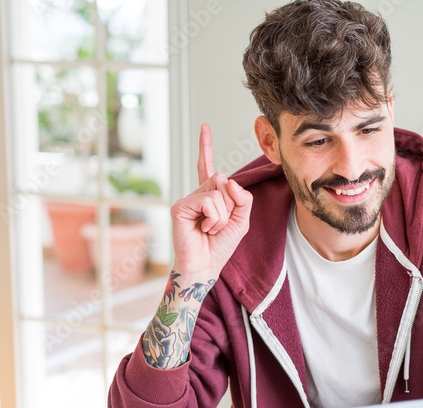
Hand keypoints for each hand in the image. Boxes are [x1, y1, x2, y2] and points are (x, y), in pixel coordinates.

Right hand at [170, 124, 252, 278]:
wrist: (205, 265)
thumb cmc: (220, 246)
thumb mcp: (242, 220)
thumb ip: (242, 198)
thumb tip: (228, 180)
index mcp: (210, 196)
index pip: (208, 168)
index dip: (205, 147)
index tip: (204, 127)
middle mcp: (197, 194)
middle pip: (223, 179)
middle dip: (230, 204)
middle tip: (220, 224)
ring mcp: (188, 199)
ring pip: (218, 191)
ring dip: (223, 215)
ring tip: (211, 229)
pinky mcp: (180, 206)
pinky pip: (208, 201)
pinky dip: (214, 218)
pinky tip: (204, 229)